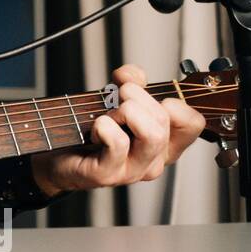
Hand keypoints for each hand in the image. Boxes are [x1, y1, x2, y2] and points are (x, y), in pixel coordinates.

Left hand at [30, 64, 206, 196]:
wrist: (56, 154)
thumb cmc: (90, 128)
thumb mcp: (116, 99)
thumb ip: (132, 82)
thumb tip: (132, 77)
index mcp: (164, 144)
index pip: (194, 122)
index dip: (173, 98)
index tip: (144, 92)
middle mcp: (154, 160)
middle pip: (165, 119)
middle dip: (136, 96)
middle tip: (116, 95)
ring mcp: (133, 171)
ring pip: (153, 134)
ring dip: (125, 111)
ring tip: (107, 113)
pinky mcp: (108, 174)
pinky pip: (119, 143)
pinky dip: (104, 126)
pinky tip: (95, 128)